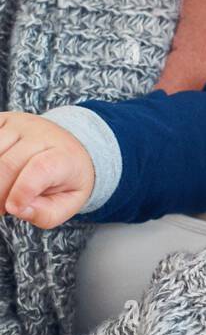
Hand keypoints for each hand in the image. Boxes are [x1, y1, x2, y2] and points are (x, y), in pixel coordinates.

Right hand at [0, 112, 94, 227]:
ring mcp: (20, 125)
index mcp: (65, 156)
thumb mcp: (68, 203)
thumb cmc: (66, 179)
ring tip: (0, 193)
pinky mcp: (3, 120)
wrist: (70, 145)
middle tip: (0, 209)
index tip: (11, 208)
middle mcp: (42, 134)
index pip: (41, 168)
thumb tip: (19, 210)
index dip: (22, 190)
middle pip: (8, 164)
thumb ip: (46, 213)